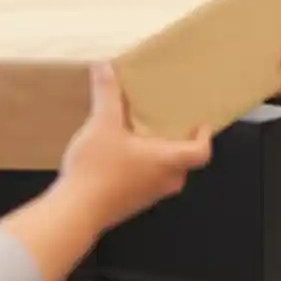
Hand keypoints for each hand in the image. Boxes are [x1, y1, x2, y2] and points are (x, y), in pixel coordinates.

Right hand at [55, 63, 212, 233]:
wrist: (75, 213)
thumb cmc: (98, 170)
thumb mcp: (102, 125)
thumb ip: (106, 94)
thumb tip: (105, 67)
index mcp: (168, 161)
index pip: (201, 152)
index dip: (205, 138)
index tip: (202, 124)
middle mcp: (165, 181)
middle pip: (184, 161)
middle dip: (179, 142)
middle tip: (169, 123)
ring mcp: (148, 196)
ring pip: (165, 173)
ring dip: (159, 155)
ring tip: (142, 135)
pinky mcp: (131, 204)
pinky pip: (147, 182)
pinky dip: (142, 167)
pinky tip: (120, 155)